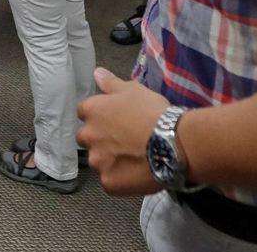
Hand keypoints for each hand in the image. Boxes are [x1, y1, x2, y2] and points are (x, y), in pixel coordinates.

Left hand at [77, 68, 170, 194]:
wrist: (172, 143)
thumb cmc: (152, 112)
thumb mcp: (133, 90)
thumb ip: (110, 83)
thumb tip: (97, 73)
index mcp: (92, 111)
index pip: (85, 112)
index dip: (100, 116)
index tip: (115, 120)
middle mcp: (88, 136)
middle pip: (86, 138)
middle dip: (99, 138)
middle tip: (123, 140)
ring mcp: (98, 161)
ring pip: (98, 160)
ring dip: (109, 159)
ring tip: (133, 158)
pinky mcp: (108, 183)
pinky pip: (110, 181)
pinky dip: (120, 178)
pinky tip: (136, 173)